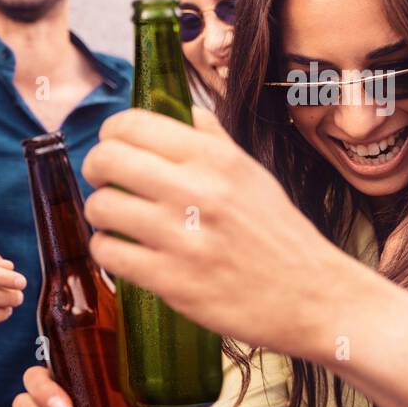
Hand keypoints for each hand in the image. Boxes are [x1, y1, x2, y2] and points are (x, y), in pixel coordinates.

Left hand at [80, 106, 357, 362]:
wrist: (312, 297)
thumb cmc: (276, 233)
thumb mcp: (250, 171)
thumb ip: (208, 138)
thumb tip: (167, 109)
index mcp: (216, 158)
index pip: (132, 124)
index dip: (111, 134)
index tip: (113, 147)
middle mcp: (199, 191)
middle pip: (108, 159)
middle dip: (95, 168)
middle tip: (104, 181)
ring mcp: (184, 237)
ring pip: (102, 207)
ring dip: (100, 213)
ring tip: (116, 220)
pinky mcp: (172, 280)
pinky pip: (108, 252)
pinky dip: (106, 250)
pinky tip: (122, 250)